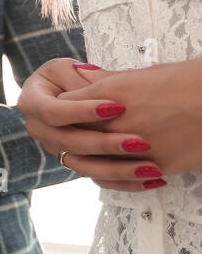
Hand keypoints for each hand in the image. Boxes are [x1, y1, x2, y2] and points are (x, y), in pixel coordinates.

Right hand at [17, 58, 159, 190]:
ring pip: (83, 166)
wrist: (64, 93)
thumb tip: (92, 81)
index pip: (53, 112)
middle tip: (139, 142)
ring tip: (150, 168)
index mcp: (32, 103)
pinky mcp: (74, 161)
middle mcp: (39, 130)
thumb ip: (80, 79)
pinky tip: (151, 180)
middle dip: (104, 144)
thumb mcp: (67, 68)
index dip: (82, 112)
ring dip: (118, 169)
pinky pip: (96, 177)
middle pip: (68, 143)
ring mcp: (55, 149)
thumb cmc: (66, 76)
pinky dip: (125, 181)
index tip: (117, 107)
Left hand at [60, 60, 201, 177]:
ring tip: (95, 156)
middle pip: (74, 135)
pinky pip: (121, 180)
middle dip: (70, 135)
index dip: (64, 108)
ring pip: (93, 163)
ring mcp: (136, 148)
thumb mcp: (145, 73)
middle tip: (73, 135)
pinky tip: (122, 171)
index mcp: (112, 93)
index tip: (66, 109)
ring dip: (91, 160)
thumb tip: (81, 74)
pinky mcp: (157, 166)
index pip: (66, 104)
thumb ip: (107, 79)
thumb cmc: (189, 80)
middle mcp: (119, 121)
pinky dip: (117, 177)